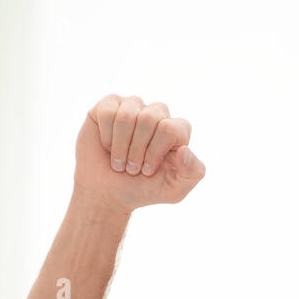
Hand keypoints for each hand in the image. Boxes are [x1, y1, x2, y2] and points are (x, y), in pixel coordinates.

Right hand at [73, 94, 204, 212]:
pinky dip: (106, 136)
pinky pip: (107, 112)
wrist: (107, 194)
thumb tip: (184, 150)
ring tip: (119, 161)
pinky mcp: (109, 105)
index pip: (169, 128)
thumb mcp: (174, 190)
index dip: (154, 152)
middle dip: (136, 150)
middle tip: (131, 168)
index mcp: (176, 130)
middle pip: (148, 118)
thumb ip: (192, 172)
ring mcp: (133, 106)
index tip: (147, 171)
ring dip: (120, 146)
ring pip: (127, 115)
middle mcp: (157, 113)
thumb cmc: (142, 190)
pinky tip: (108, 146)